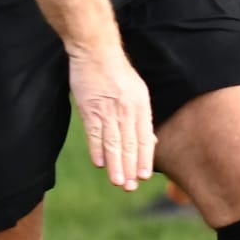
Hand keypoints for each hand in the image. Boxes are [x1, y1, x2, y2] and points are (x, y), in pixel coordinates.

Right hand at [68, 45, 156, 190]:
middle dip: (130, 168)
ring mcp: (108, 111)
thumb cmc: (118, 73)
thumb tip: (149, 140)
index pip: (144, 138)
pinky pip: (95, 134)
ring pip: (113, 143)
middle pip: (129, 144)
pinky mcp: (90, 110)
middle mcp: (127, 110)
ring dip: (115, 165)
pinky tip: (100, 164)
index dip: (144, 158)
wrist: (97, 53)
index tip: (143, 176)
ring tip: (117, 181)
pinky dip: (97, 150)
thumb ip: (142, 117)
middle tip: (130, 186)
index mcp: (141, 106)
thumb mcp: (138, 92)